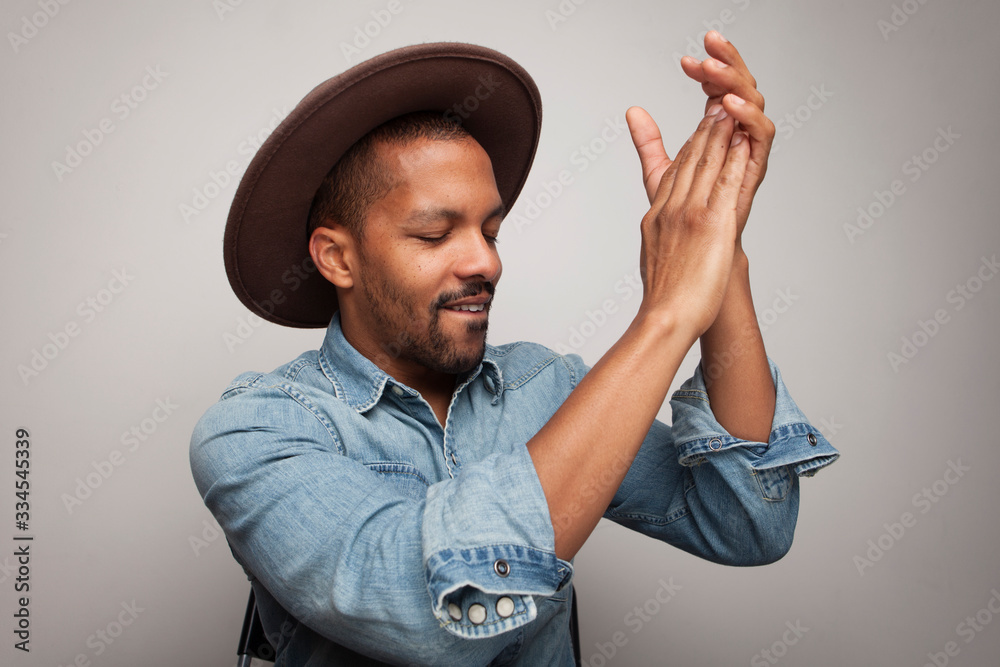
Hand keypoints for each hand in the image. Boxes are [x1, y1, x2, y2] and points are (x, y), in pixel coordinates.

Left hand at [631, 31, 773, 244]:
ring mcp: (746, 159)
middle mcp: (737, 147)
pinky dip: (747, 117)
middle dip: (726, 64)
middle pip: (739, 93)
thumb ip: (651, 144)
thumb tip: (633, 112)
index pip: (719, 94)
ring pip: (752, 107)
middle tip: (711, 41)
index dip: (708, 72)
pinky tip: (726, 103)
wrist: (696, 275)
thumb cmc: (686, 233)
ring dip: (734, 82)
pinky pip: (761, 137)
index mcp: (719, 143)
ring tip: (713, 68)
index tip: (687, 60)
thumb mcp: (661, 178)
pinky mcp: (753, 177)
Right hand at [631, 106, 750, 340]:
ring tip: (730, 112)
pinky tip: (744, 143)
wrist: (666, 316)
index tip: (699, 130)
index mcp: (657, 217)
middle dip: (704, 131)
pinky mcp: (712, 223)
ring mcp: (690, 214)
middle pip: (688, 162)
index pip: (673, 173)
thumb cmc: (664, 298)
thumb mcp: (653, 257)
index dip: (688, 147)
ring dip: (720, 135)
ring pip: (707, 165)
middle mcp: (671, 209)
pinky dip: (735, 159)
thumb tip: (659, 236)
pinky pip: (726, 183)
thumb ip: (658, 237)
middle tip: (716, 106)